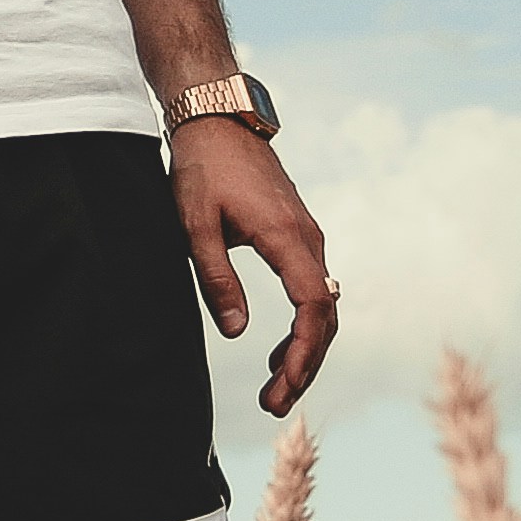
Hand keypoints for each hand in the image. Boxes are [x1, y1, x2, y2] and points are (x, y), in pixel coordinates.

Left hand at [174, 115, 338, 417]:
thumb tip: (236, 333)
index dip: (304, 353)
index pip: (313, 307)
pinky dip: (302, 325)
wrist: (217, 116)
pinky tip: (280, 349)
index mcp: (286, 237)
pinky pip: (312, 288)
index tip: (284, 387)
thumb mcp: (194, 224)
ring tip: (275, 388)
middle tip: (273, 404)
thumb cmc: (202, 166)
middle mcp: (307, 238)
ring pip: (322, 304)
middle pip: (325, 315)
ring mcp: (306, 234)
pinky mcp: (297, 233)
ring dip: (305, 349)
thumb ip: (216, 278)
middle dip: (305, 365)